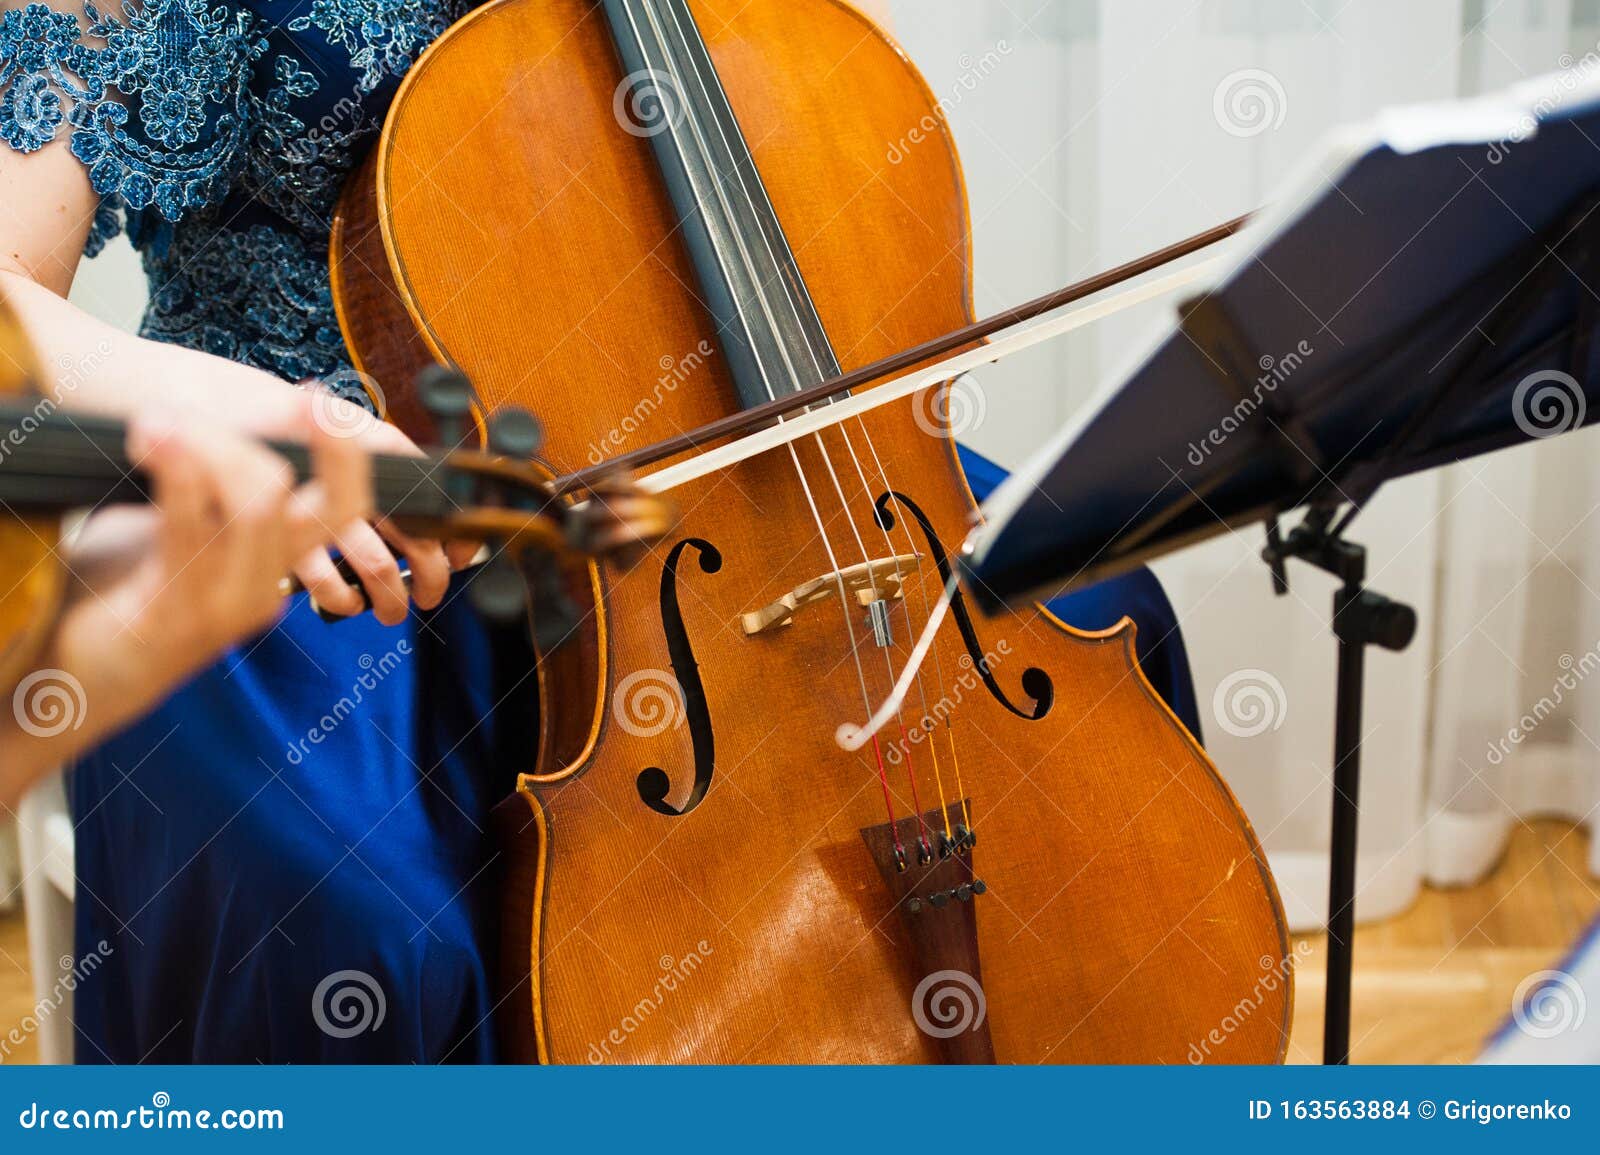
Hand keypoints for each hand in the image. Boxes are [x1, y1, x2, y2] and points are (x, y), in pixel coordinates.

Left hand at [0, 399, 372, 801]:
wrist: (70, 669)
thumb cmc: (123, 589)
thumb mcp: (184, 526)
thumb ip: (216, 483)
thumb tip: (237, 414)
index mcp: (273, 564)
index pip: (345, 507)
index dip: (346, 454)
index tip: (316, 399)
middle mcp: (264, 587)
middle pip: (321, 503)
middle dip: (284, 437)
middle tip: (198, 407)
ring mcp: (226, 607)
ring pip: (259, 504)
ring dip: (209, 445)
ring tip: (155, 423)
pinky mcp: (175, 618)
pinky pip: (190, 532)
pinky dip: (177, 477)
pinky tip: (149, 443)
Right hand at [285, 387, 478, 624]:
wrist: (221, 413)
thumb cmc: (294, 432)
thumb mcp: (351, 434)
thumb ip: (397, 471)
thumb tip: (448, 534)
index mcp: (378, 446)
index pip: (438, 496)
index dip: (456, 536)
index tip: (462, 557)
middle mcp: (356, 472)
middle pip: (417, 537)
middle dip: (431, 578)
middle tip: (429, 594)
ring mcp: (322, 501)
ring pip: (378, 566)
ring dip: (391, 599)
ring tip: (391, 610)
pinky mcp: (283, 532)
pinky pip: (327, 581)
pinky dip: (343, 600)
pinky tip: (346, 601)